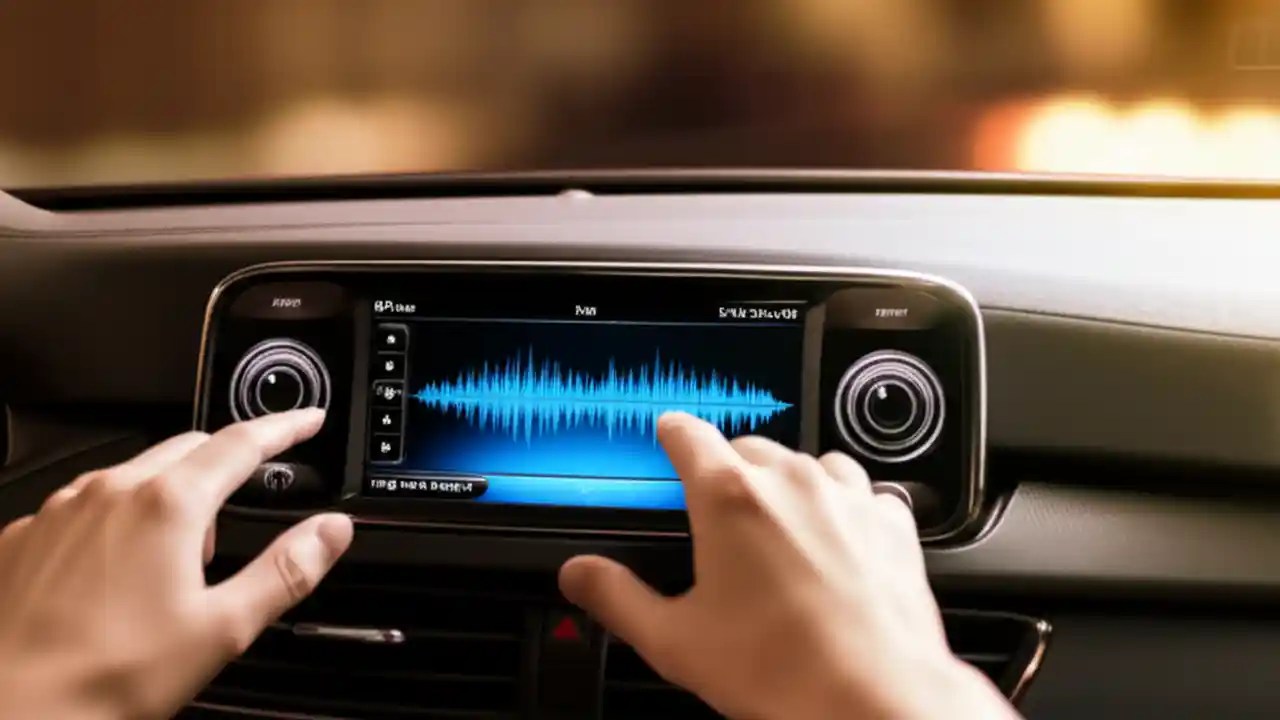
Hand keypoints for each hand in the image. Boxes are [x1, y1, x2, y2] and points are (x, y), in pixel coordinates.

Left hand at [0, 409, 352, 719]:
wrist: (7, 712)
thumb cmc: (107, 678)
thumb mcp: (223, 630)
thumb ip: (286, 571)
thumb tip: (331, 530)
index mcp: (168, 506)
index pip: (242, 443)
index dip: (284, 428)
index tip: (307, 419)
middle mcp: (111, 492)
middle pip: (188, 450)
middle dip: (226, 463)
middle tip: (247, 498)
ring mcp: (60, 511)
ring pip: (133, 475)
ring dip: (169, 492)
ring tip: (178, 556)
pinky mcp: (24, 536)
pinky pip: (83, 505)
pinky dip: (115, 519)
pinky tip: (116, 571)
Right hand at [560, 412, 1015, 719]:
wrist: (873, 701)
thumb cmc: (780, 671)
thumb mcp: (675, 640)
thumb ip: (617, 598)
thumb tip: (580, 575)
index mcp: (728, 498)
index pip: (688, 434)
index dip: (672, 433)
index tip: (669, 435)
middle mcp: (790, 482)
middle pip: (747, 447)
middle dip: (728, 471)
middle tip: (719, 518)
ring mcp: (846, 497)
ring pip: (808, 464)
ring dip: (789, 485)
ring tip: (778, 530)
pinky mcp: (890, 522)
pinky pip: (864, 492)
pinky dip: (846, 507)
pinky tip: (839, 540)